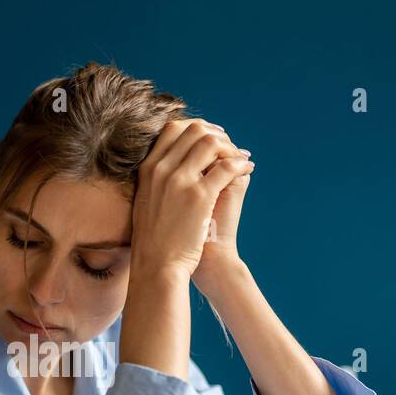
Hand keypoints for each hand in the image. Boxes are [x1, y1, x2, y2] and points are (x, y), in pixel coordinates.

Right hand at [130, 118, 253, 281]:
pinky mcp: (199, 196)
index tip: (211, 138)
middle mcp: (162, 170)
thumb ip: (158, 180)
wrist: (158, 266)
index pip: (172, 129)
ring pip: (211, 143)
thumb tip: (176, 164)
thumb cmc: (155, 241)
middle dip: (217, 134)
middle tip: (230, 146)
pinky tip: (248, 168)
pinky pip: (227, 166)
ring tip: (240, 158)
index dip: (197, 127)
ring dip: (231, 147)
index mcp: (148, 169)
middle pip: (194, 130)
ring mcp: (180, 181)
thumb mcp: (147, 202)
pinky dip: (242, 163)